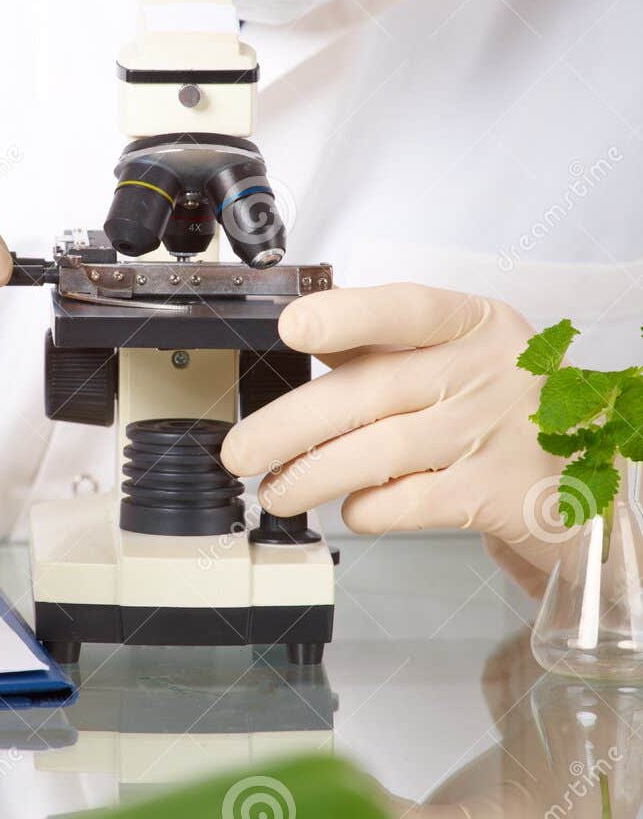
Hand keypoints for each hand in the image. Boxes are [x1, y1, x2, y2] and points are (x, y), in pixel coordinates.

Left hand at [221, 284, 564, 593]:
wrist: (577, 479)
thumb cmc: (496, 408)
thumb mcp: (457, 357)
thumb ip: (386, 347)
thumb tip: (300, 341)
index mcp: (473, 323)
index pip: (407, 309)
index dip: (346, 316)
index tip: (293, 328)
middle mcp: (488, 371)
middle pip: (370, 391)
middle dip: (289, 425)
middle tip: (241, 451)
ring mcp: (495, 433)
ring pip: (379, 452)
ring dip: (311, 476)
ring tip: (275, 493)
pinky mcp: (497, 494)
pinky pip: (409, 502)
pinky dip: (367, 509)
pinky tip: (352, 508)